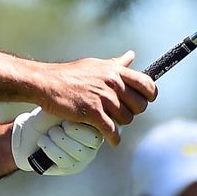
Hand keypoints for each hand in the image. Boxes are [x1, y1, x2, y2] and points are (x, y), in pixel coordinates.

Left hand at [12, 108, 105, 175]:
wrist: (29, 130)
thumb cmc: (49, 115)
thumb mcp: (65, 107)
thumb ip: (82, 108)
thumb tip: (94, 110)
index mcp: (96, 126)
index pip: (103, 128)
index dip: (83, 126)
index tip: (66, 121)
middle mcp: (93, 144)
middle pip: (94, 141)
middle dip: (73, 132)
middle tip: (60, 126)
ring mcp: (82, 157)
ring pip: (79, 152)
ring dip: (60, 140)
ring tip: (50, 132)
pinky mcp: (69, 168)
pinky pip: (65, 161)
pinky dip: (51, 149)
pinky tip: (43, 141)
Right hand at [38, 51, 155, 144]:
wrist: (47, 83)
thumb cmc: (70, 74)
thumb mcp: (96, 64)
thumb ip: (116, 63)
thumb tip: (131, 56)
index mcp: (115, 70)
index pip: (147, 83)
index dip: (149, 95)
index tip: (145, 100)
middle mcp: (113, 83)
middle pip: (139, 105)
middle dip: (133, 112)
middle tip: (122, 113)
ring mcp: (103, 98)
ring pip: (126, 119)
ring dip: (120, 124)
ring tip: (110, 122)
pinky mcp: (93, 112)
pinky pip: (112, 130)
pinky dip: (113, 138)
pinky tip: (112, 140)